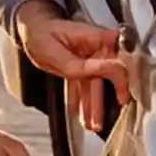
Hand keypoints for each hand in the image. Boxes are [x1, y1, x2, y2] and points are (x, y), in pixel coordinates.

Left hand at [15, 0, 129, 131]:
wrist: (30, 30)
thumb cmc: (43, 33)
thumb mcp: (62, 56)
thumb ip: (87, 68)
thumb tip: (114, 71)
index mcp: (99, 39)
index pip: (122, 58)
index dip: (125, 78)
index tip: (124, 97)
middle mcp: (98, 49)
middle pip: (107, 78)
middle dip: (103, 101)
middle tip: (103, 121)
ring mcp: (89, 59)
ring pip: (93, 85)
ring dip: (92, 106)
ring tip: (93, 125)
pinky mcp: (79, 66)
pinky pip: (82, 86)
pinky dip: (81, 101)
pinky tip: (81, 116)